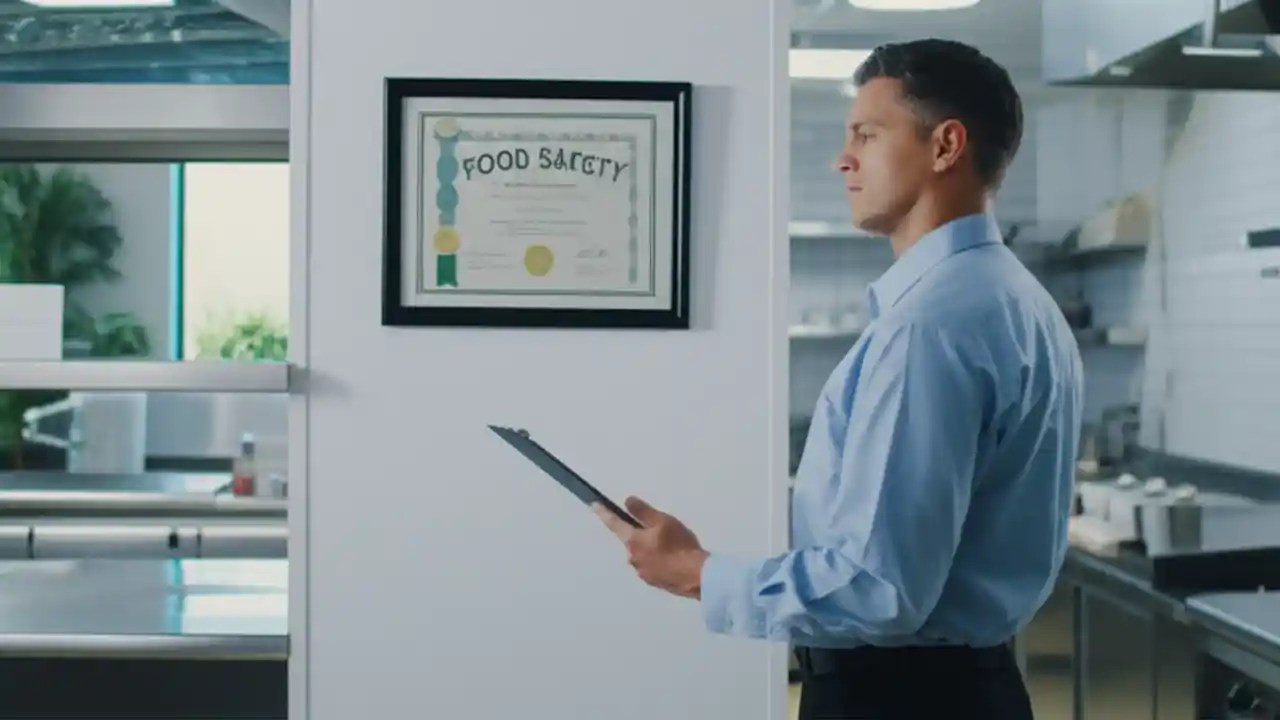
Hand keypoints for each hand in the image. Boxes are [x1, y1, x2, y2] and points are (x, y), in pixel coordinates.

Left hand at [594, 497, 708, 599]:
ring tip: (674, 547)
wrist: (695, 576)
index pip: (614, 524)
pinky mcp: (654, 582)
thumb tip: (627, 501)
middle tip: (662, 531)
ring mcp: (643, 573)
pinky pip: (652, 566)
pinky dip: (659, 561)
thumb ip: (643, 511)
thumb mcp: (663, 521)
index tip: (594, 505)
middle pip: (632, 541)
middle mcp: (633, 558)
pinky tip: (674, 560)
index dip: (604, 513)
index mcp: (633, 541)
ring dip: (651, 549)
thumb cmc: (679, 545)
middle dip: (642, 535)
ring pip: (643, 554)